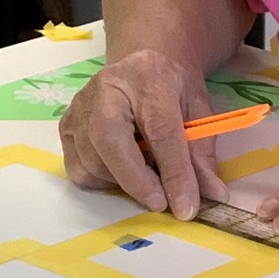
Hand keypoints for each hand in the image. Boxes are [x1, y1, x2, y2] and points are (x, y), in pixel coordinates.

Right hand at [59, 48, 227, 218]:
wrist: (141, 69)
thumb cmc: (171, 91)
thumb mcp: (199, 113)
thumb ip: (202, 154)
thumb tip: (212, 195)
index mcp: (148, 77)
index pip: (160, 129)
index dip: (174, 172)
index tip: (186, 207)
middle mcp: (105, 88)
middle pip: (109, 139)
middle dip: (135, 180)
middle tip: (160, 203)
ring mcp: (79, 107)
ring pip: (91, 159)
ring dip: (121, 182)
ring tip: (146, 175)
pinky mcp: (66, 125)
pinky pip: (77, 168)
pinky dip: (101, 180)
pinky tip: (121, 170)